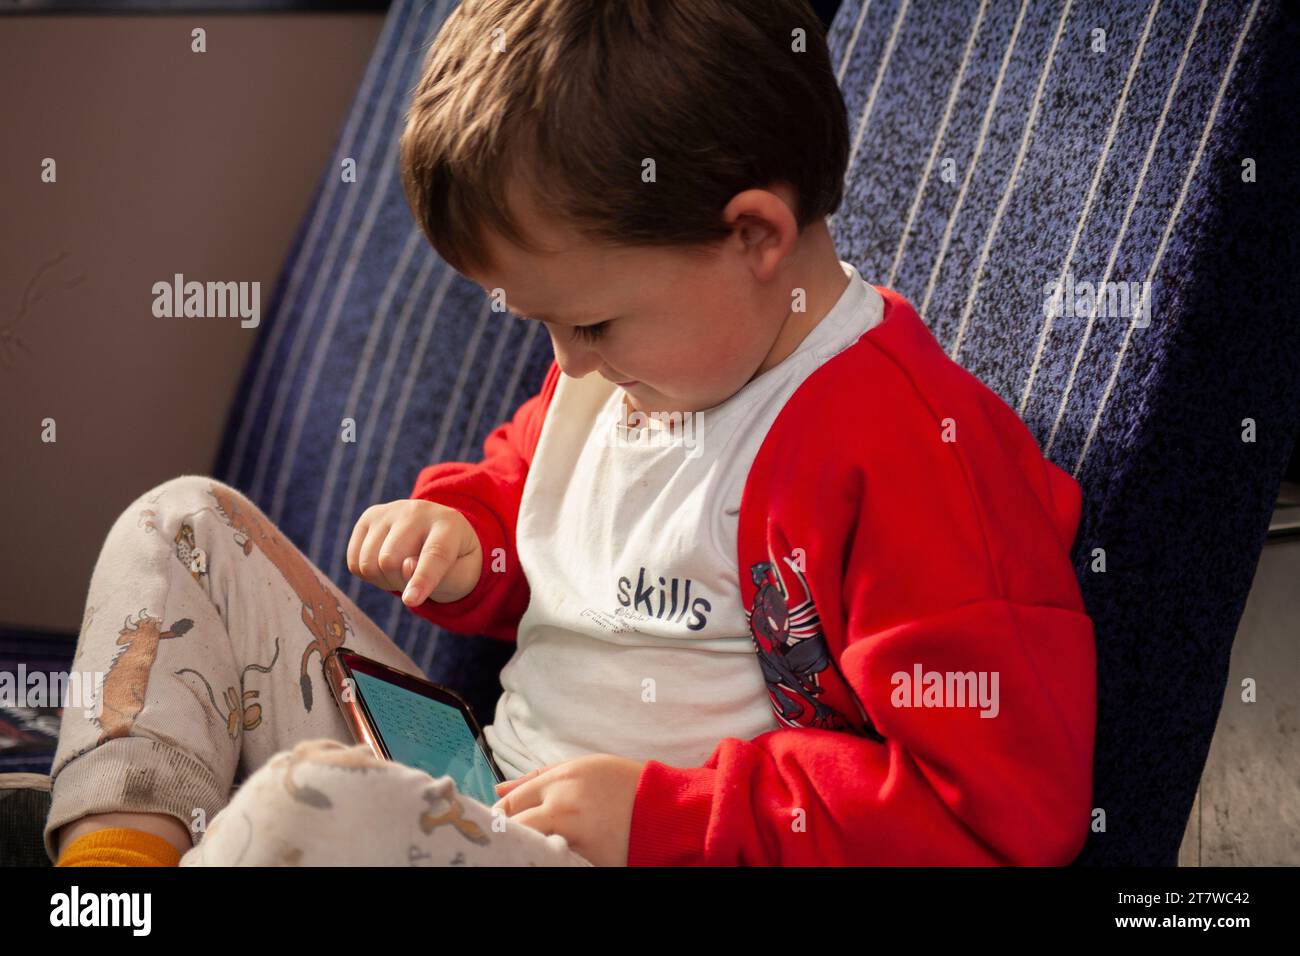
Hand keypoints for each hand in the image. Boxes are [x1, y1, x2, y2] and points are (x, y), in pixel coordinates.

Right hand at [346, 499, 481, 605]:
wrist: (440, 533)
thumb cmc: (455, 562)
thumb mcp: (461, 576)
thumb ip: (441, 578)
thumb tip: (406, 567)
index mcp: (449, 524)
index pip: (434, 554)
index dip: (422, 579)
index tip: (411, 601)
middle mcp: (417, 511)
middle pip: (389, 561)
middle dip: (398, 583)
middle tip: (416, 581)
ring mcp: (390, 511)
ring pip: (368, 563)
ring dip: (383, 580)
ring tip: (402, 570)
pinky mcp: (368, 517)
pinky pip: (354, 561)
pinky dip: (369, 575)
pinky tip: (386, 565)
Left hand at [492, 754, 645, 866]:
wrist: (663, 809)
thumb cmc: (621, 782)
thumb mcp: (581, 767)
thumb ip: (537, 777)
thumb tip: (498, 789)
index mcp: (560, 782)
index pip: (511, 804)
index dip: (500, 817)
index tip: (499, 824)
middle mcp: (563, 810)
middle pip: (517, 829)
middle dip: (509, 834)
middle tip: (510, 839)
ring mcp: (576, 838)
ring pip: (535, 849)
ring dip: (531, 847)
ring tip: (535, 846)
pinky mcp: (589, 861)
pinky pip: (560, 861)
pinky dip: (555, 858)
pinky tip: (557, 854)